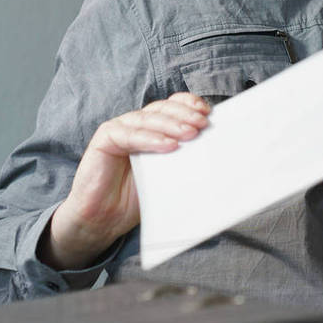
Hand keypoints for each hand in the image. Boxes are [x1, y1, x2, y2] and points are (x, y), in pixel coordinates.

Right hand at [41, 92, 209, 270]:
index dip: (189, 104)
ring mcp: (120, 128)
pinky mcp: (105, 138)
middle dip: (185, 114)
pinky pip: (130, 135)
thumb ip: (185, 160)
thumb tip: (218, 154)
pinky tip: (168, 145)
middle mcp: (138, 124)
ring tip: (190, 134)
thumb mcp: (168, 174)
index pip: (173, 106)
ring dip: (171, 125)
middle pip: (163, 108)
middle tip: (202, 124)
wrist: (106, 218)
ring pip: (148, 119)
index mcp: (154, 128)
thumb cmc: (138, 196)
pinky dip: (151, 139)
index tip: (208, 112)